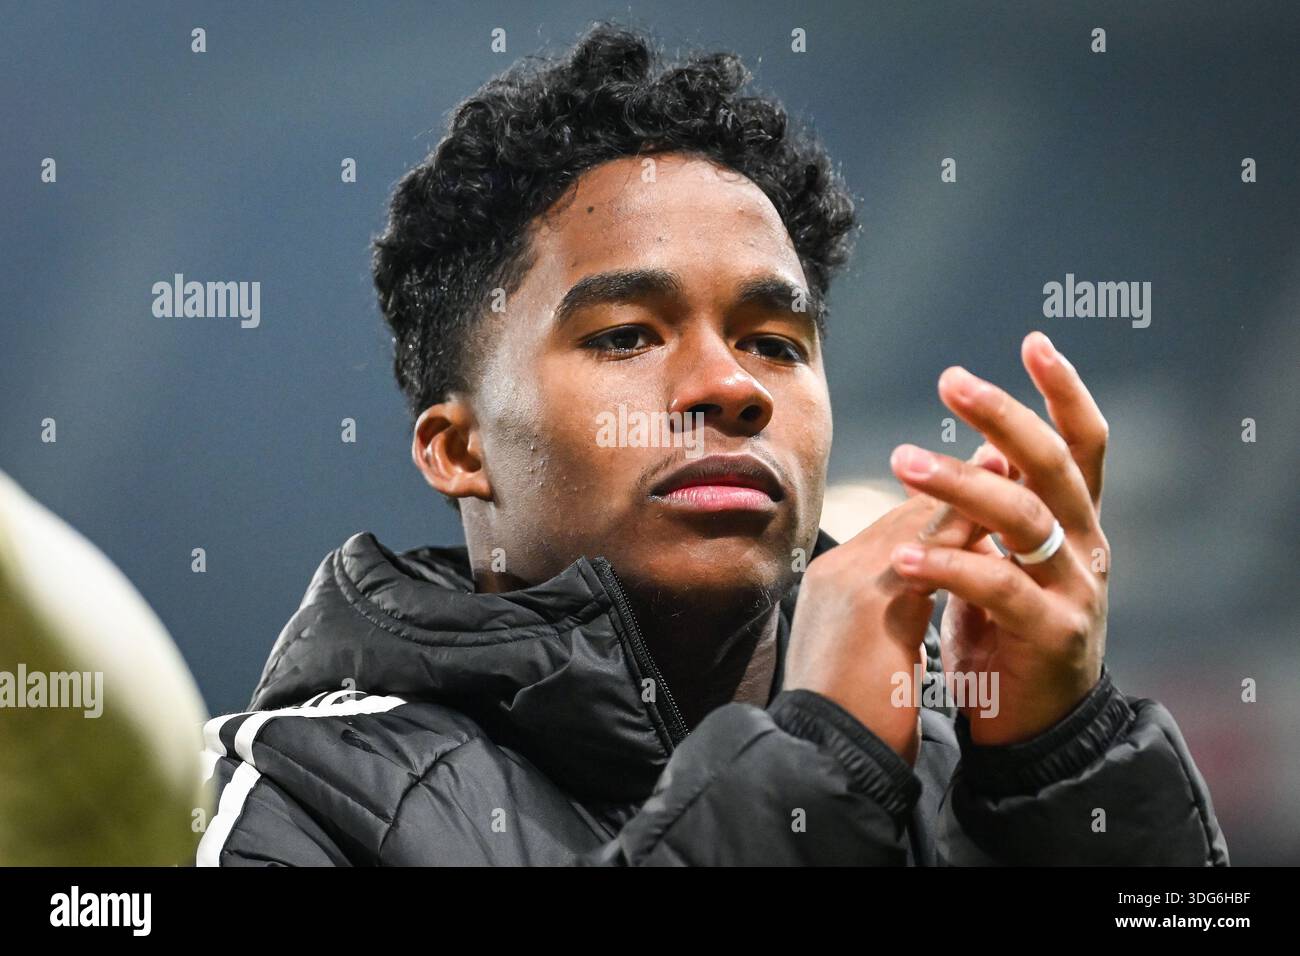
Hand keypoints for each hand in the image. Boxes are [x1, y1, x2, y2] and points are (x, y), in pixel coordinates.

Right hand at [783, 449, 1001, 763]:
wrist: (822, 762)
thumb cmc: (853, 721)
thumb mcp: (874, 654)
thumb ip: (894, 613)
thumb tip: (922, 594)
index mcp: (834, 585)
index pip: (893, 530)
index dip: (941, 510)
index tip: (981, 490)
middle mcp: (837, 572)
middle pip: (906, 516)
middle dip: (960, 493)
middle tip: (1007, 463)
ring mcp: (849, 581)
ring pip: (917, 525)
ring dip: (970, 501)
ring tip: (1013, 479)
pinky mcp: (870, 600)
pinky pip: (927, 551)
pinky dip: (966, 533)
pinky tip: (1003, 526)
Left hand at [886, 332, 1109, 745]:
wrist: (1030, 725)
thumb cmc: (1004, 632)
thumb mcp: (1003, 560)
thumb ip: (997, 509)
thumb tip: (983, 443)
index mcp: (1075, 522)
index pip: (1079, 444)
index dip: (1064, 392)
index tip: (1034, 342)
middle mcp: (1087, 547)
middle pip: (1051, 465)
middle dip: (1004, 416)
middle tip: (952, 381)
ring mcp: (1076, 590)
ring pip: (1023, 518)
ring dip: (960, 485)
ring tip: (902, 461)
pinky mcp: (1053, 634)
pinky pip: (997, 587)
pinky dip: (947, 566)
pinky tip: (902, 556)